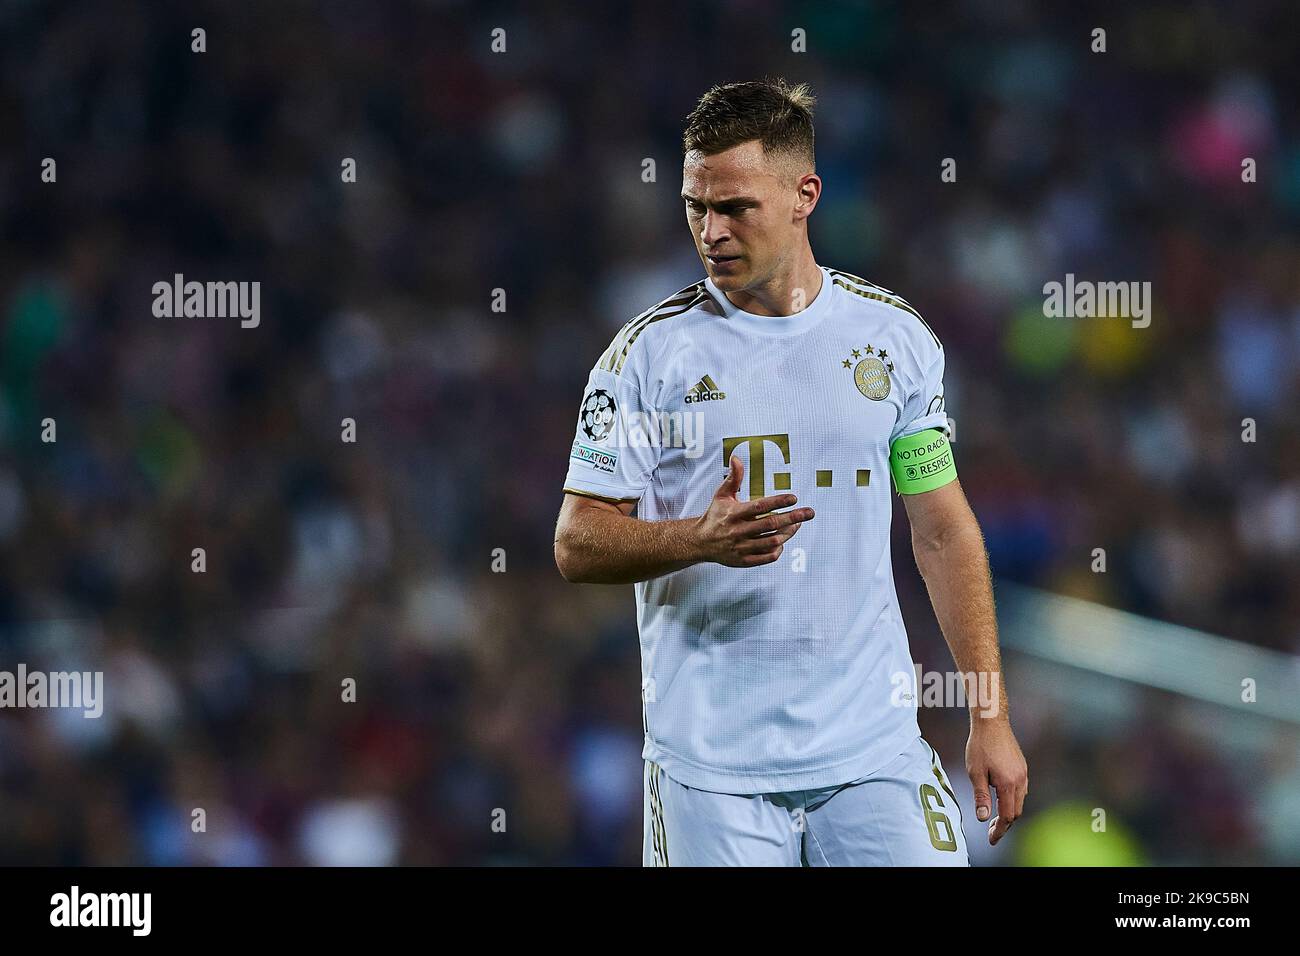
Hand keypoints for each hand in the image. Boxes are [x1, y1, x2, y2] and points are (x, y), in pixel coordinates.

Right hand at [694, 455, 813, 567]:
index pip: (759, 506)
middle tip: (809, 512)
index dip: (778, 502)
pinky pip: (766, 557)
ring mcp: (741, 547)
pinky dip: (777, 550)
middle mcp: (738, 531)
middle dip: (792, 518)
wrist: (699, 542)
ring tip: (798, 524)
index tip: (793, 497)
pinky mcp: (743, 560)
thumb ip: (733, 478)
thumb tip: (736, 458)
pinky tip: (782, 541)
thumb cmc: (714, 516)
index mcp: (733, 513)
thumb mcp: (721, 495)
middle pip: (770, 524)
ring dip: (788, 533)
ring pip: (771, 541)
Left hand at [966, 717, 1027, 845]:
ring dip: (1008, 812)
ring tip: (993, 817)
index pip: (1007, 816)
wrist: (992, 722)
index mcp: (1008, 784)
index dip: (999, 830)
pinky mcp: (1022, 767)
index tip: (991, 840)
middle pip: (1016, 811)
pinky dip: (1011, 800)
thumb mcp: (975, 772)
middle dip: (1004, 824)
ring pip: (1019, 801)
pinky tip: (1000, 798)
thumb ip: (981, 796)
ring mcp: (1023, 773)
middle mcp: (1020, 780)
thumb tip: (983, 818)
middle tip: (990, 831)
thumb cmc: (980, 745)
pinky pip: (1020, 790)